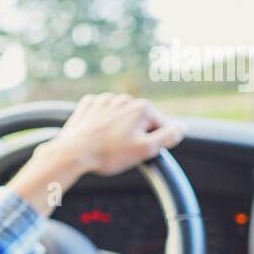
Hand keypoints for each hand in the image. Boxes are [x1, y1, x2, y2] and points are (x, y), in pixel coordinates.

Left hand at [52, 92, 185, 176]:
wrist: (72, 153)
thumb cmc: (108, 154)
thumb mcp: (145, 150)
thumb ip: (168, 136)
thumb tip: (181, 128)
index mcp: (142, 107)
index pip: (160, 127)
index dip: (152, 143)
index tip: (136, 151)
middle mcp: (124, 99)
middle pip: (139, 122)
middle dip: (134, 136)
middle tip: (120, 151)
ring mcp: (104, 100)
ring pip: (120, 118)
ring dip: (118, 130)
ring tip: (106, 145)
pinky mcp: (88, 105)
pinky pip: (102, 115)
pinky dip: (101, 125)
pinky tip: (96, 136)